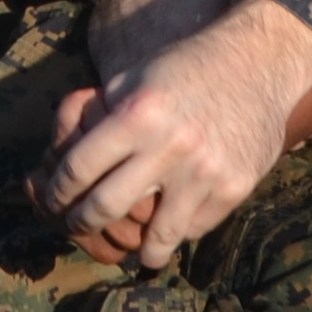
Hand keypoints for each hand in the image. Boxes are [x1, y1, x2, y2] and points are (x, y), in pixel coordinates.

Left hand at [33, 0, 311, 272]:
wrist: (257, 61)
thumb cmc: (186, 66)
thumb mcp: (134, 77)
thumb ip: (102, 117)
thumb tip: (63, 158)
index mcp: (138, 114)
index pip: (78, 169)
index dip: (57, 191)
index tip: (54, 199)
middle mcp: (170, 146)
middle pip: (105, 207)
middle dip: (81, 222)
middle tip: (76, 225)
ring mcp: (205, 172)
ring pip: (155, 237)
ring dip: (136, 250)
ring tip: (129, 251)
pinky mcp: (234, 188)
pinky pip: (194, 228)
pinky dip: (177, 233)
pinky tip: (169, 229)